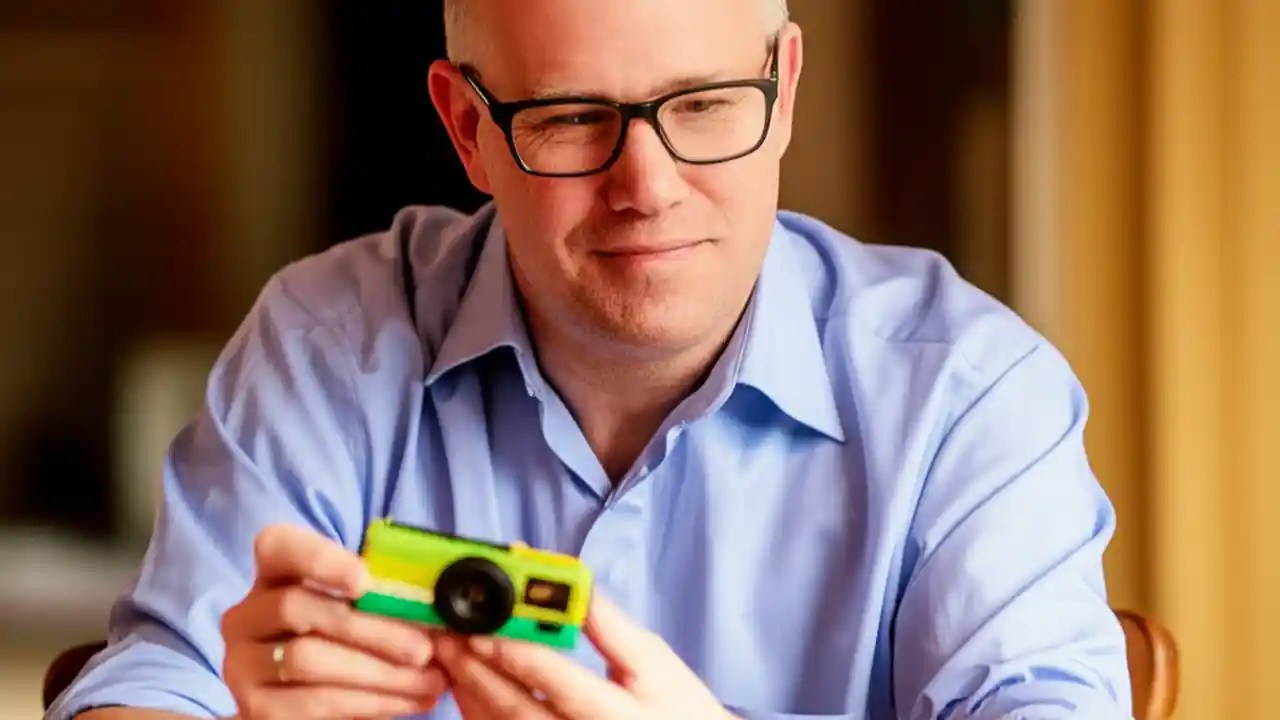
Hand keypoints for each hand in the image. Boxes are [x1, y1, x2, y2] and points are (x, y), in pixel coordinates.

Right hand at [221, 524, 447, 718]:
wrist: (310, 700)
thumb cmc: (348, 640)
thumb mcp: (362, 610)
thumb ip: (385, 596)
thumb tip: (438, 598)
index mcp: (273, 574)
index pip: (279, 546)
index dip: (318, 559)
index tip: (364, 581)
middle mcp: (245, 616)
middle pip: (297, 607)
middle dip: (369, 629)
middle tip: (423, 650)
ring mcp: (242, 664)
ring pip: (306, 659)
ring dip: (378, 673)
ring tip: (429, 682)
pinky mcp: (254, 708)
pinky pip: (313, 703)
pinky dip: (368, 703)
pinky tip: (406, 702)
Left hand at [435, 595, 737, 719]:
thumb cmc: (677, 709)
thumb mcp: (653, 662)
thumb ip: (610, 625)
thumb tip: (573, 583)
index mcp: (614, 713)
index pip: (559, 683)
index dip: (518, 654)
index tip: (484, 628)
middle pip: (517, 709)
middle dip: (477, 669)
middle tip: (446, 634)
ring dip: (469, 688)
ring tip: (447, 651)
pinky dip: (478, 710)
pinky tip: (465, 682)